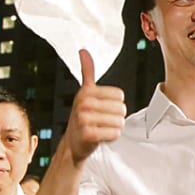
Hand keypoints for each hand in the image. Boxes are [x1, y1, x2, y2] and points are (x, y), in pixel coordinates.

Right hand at [65, 49, 125, 164]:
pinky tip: (101, 137)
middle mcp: (84, 104)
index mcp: (86, 92)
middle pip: (121, 109)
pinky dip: (111, 137)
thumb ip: (87, 72)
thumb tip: (83, 51)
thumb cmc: (82, 117)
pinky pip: (115, 134)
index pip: (120, 95)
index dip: (116, 104)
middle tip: (103, 121)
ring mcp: (84, 120)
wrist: (73, 143)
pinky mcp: (88, 135)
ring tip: (102, 128)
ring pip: (119, 122)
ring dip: (114, 128)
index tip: (103, 109)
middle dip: (116, 117)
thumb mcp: (84, 92)